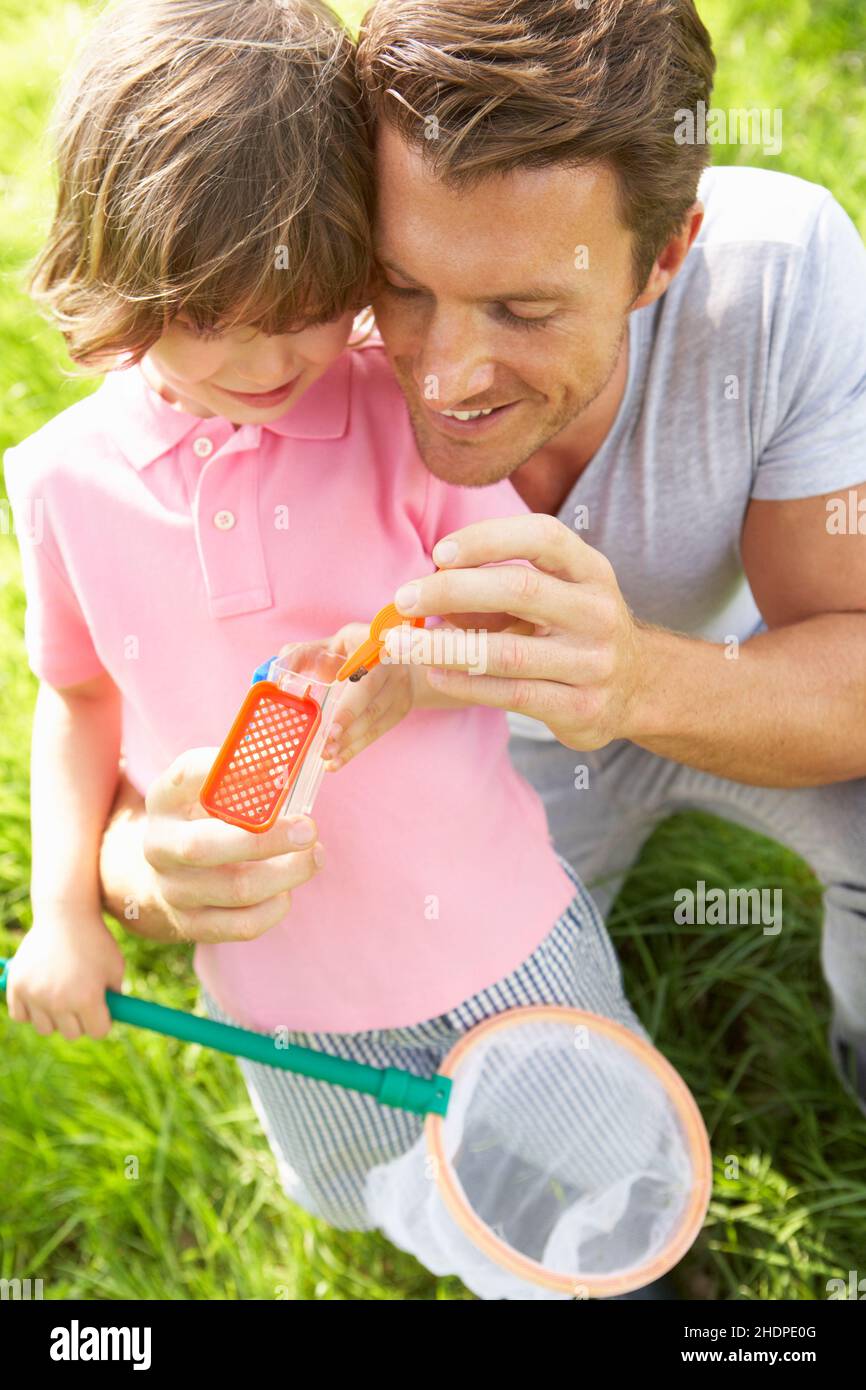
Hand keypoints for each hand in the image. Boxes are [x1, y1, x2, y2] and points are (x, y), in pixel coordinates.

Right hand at [6, 915, 123, 1039]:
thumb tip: (112, 1019)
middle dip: (80, 1020)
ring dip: (54, 1017)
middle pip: (72, 1034)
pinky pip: (21, 1016)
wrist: (66, 914)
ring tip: (61, 992)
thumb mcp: (116, 967)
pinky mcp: (16, 986)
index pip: (98, 1032)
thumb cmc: (95, 940)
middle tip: (81, 998)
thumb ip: (115, 997)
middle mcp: (59, 1001)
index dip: (103, 1020)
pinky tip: (41, 993)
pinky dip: (30, 1010)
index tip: (102, 1006)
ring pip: (46, 1028)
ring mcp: (35, 994)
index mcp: (87, 998)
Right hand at [140, 748, 323, 942]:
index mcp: (165, 799)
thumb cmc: (209, 818)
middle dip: (265, 840)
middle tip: (308, 830)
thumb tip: (286, 771)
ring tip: (314, 857)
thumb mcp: (213, 788)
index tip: (278, 770)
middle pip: (204, 847)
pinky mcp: (192, 924)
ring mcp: (172, 889)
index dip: (231, 770)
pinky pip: (244, 925)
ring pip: (236, 889)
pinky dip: (276, 906)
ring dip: (287, 873)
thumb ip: (244, 776)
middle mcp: (159, 844)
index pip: (189, 775)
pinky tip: (286, 889)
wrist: (174, 873)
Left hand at [295, 623, 413, 769]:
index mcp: (371, 643)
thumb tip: (279, 663)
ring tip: (325, 755)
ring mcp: (398, 690)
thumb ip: (309, 652)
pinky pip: (376, 733)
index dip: (344, 672)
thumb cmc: (359, 651)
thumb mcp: (337, 643)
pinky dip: (354, 750)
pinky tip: (335, 763)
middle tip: (326, 738)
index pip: (359, 659)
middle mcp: (390, 665)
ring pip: (373, 718)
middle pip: (368, 693)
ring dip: (348, 740)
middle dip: (347, 716)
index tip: (331, 694)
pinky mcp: (398, 711)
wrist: (406, 661)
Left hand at [389, 515, 647, 751]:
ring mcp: (593, 663)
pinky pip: (513, 694)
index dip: (489, 538)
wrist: (638, 688)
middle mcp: (598, 612)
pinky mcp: (581, 708)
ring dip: (446, 647)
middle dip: (452, 590)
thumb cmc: (574, 630)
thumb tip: (426, 590)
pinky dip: (467, 684)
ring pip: (510, 652)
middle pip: (521, 589)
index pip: (544, 536)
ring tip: (401, 644)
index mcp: (591, 571)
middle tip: (404, 598)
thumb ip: (496, 589)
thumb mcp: (553, 597)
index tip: (440, 551)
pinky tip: (434, 673)